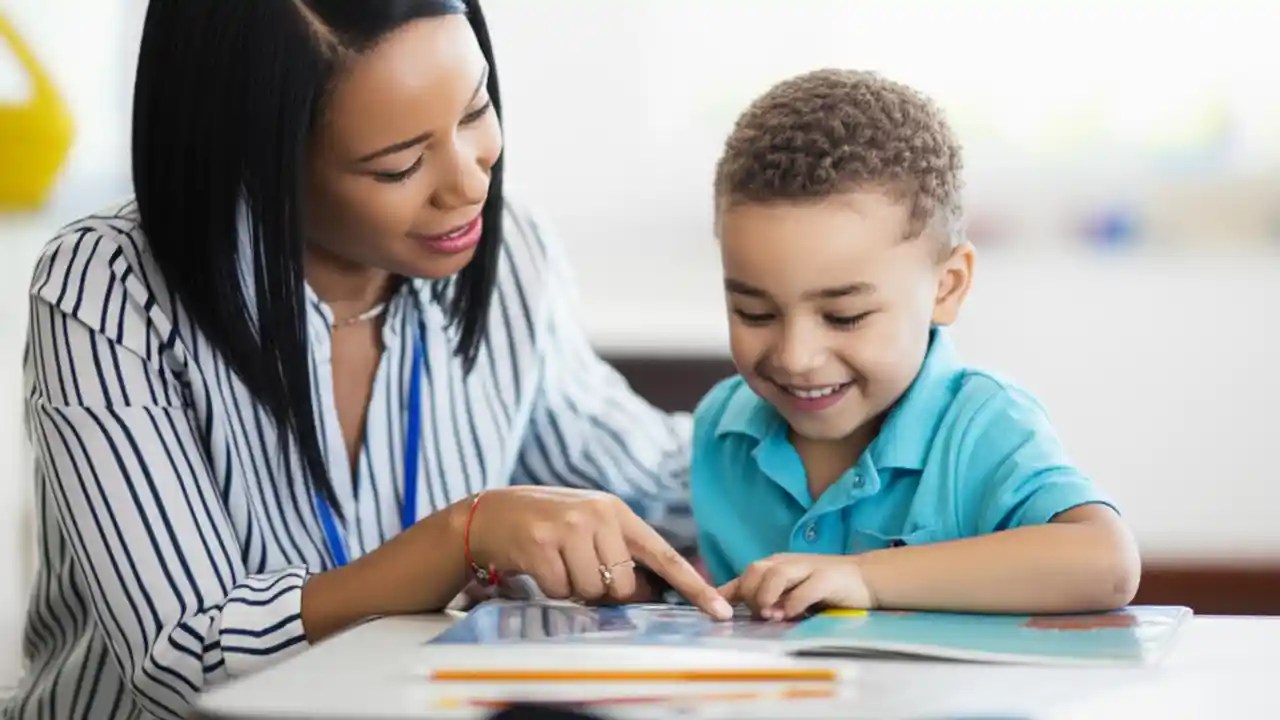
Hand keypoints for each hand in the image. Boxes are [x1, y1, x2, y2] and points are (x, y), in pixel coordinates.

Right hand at [468, 487, 732, 619]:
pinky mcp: (541, 544)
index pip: (664, 554)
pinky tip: (539, 566)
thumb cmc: (549, 526)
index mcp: (617, 512)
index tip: (720, 610)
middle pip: (624, 585)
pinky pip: (561, 591)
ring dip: (574, 590)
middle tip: (578, 569)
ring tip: (557, 564)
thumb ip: (620, 554)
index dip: (694, 586)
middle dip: (603, 591)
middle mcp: (597, 515)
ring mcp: (569, 528)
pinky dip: (552, 590)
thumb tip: (648, 594)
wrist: (492, 513)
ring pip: (592, 592)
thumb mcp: (590, 529)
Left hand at [718, 553, 874, 619]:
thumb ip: (769, 601)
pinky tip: (791, 615)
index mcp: (775, 566)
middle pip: (755, 570)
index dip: (726, 594)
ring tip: (768, 615)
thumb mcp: (791, 593)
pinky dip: (794, 603)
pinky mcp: (827, 578)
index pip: (744, 577)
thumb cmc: (824, 588)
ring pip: (775, 574)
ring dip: (766, 596)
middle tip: (755, 615)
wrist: (865, 578)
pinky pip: (805, 588)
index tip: (715, 613)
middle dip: (748, 593)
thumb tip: (738, 617)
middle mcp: (787, 563)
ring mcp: (808, 568)